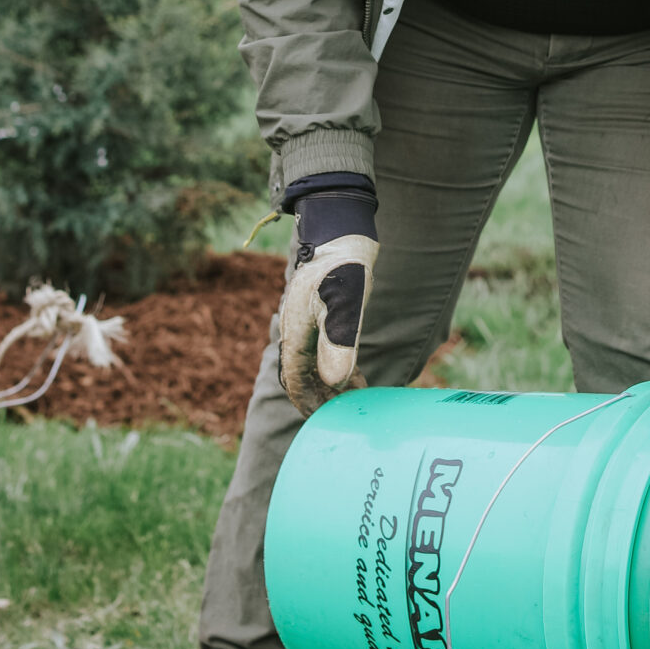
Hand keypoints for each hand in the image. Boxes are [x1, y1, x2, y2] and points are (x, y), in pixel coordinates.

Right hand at [278, 180, 378, 414]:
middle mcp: (294, 328)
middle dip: (320, 396)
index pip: (294, 379)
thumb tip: (335, 381)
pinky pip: (318, 347)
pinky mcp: (317, 311)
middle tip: (346, 410)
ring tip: (355, 392)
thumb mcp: (347, 301)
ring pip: (309, 362)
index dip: (309, 403)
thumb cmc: (345, 264)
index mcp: (295, 331)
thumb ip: (341, 339)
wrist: (342, 228)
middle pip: (300, 375)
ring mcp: (304, 320)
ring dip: (328, 382)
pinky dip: (332, 364)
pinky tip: (353, 368)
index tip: (326, 420)